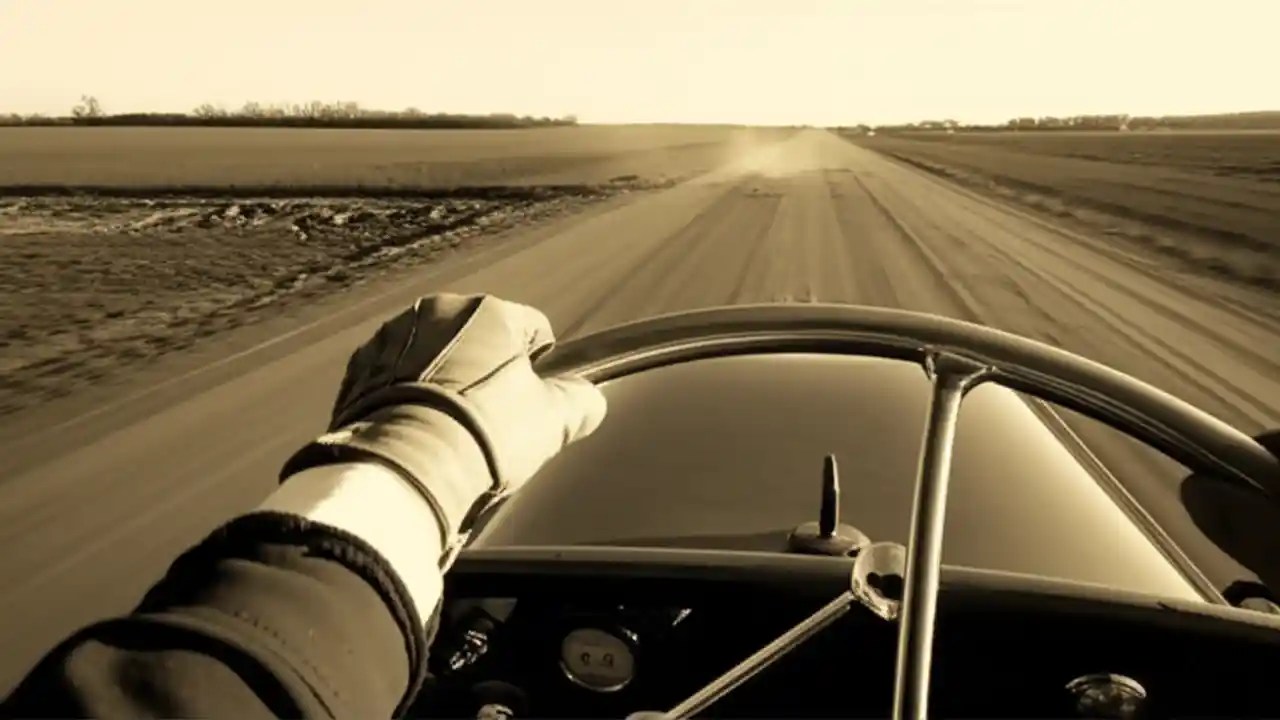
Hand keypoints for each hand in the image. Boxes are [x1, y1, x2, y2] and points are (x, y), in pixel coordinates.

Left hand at [282, 294, 606, 542]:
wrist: (401, 466)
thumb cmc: (482, 435)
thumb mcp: (552, 422)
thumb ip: (579, 402)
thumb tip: (589, 400)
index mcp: (489, 310)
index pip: (532, 329)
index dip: (541, 368)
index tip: (535, 403)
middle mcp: (437, 311)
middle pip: (477, 341)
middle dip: (486, 375)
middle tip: (491, 424)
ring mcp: (391, 338)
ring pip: (432, 357)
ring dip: (443, 384)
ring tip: (449, 434)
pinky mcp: (357, 371)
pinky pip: (392, 380)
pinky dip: (405, 400)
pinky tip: (416, 435)